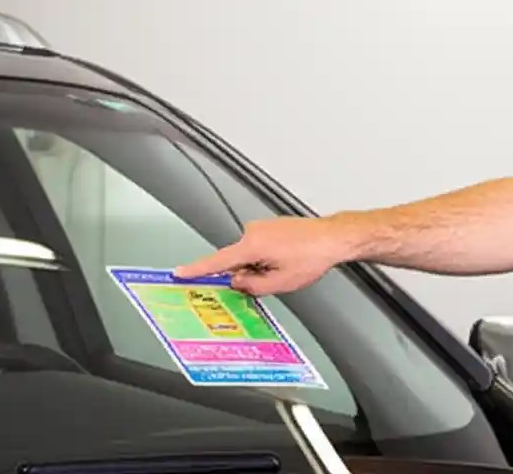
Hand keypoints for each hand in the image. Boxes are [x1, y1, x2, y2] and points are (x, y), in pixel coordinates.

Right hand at [174, 216, 358, 296]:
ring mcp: (263, 227)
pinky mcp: (273, 226)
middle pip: (237, 260)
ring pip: (250, 254)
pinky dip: (269, 256)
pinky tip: (289, 260)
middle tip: (273, 278)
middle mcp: (253, 232)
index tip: (179, 272)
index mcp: (251, 246)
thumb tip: (238, 282)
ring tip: (287, 267)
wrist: (333, 238)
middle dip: (248, 273)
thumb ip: (251, 286)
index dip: (197, 269)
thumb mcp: (279, 283)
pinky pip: (261, 246)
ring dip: (262, 265)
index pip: (217, 261)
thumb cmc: (312, 257)